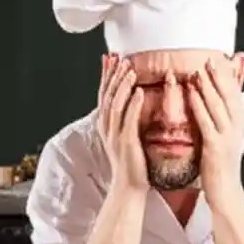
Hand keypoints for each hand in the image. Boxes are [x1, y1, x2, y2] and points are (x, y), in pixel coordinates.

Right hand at [97, 54, 145, 194]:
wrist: (129, 186)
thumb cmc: (132, 162)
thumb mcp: (125, 136)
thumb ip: (125, 119)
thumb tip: (130, 101)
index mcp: (106, 125)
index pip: (104, 94)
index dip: (106, 76)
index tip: (109, 58)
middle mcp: (107, 127)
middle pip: (107, 95)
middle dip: (112, 75)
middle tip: (119, 58)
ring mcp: (115, 134)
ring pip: (116, 104)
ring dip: (122, 85)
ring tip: (130, 69)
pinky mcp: (126, 142)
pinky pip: (129, 119)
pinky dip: (134, 104)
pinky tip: (140, 91)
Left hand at [187, 58, 243, 207]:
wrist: (226, 191)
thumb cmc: (220, 166)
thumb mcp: (224, 138)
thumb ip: (220, 120)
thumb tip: (213, 103)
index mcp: (239, 124)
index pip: (235, 95)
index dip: (227, 77)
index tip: (218, 62)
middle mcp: (237, 127)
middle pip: (229, 96)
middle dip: (219, 77)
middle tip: (208, 59)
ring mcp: (228, 136)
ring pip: (218, 105)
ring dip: (208, 86)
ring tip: (199, 70)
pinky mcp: (216, 145)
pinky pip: (206, 120)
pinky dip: (199, 104)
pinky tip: (191, 92)